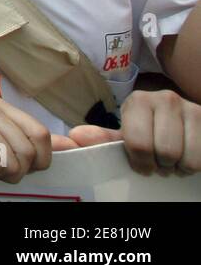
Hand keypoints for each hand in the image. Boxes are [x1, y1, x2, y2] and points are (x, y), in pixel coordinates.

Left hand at [55, 90, 200, 175]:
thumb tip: (75, 136)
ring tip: (174, 159)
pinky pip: (200, 159)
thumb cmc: (154, 134)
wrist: (190, 128)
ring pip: (184, 157)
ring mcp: (190, 108)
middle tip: (160, 162)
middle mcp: (165, 98)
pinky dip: (194, 166)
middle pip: (163, 151)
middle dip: (161, 165)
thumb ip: (104, 139)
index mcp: (138, 101)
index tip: (142, 163)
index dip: (140, 162)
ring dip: (178, 166)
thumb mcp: (130, 135)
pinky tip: (188, 156)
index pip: (137, 143)